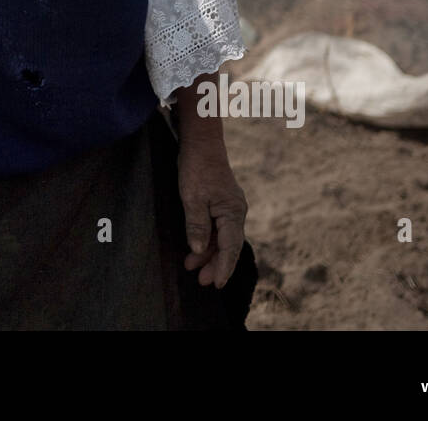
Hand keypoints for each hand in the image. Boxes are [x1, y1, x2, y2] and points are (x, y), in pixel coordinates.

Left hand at [177, 134, 247, 288]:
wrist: (201, 143)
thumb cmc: (197, 168)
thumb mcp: (192, 198)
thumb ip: (196, 225)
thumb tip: (198, 249)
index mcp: (233, 212)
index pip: (230, 247)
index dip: (223, 267)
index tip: (216, 284)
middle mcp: (236, 212)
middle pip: (228, 245)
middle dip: (216, 264)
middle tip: (202, 282)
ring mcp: (230, 208)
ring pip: (222, 238)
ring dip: (209, 253)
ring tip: (192, 268)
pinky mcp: (221, 204)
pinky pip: (217, 228)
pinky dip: (207, 239)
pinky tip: (195, 248)